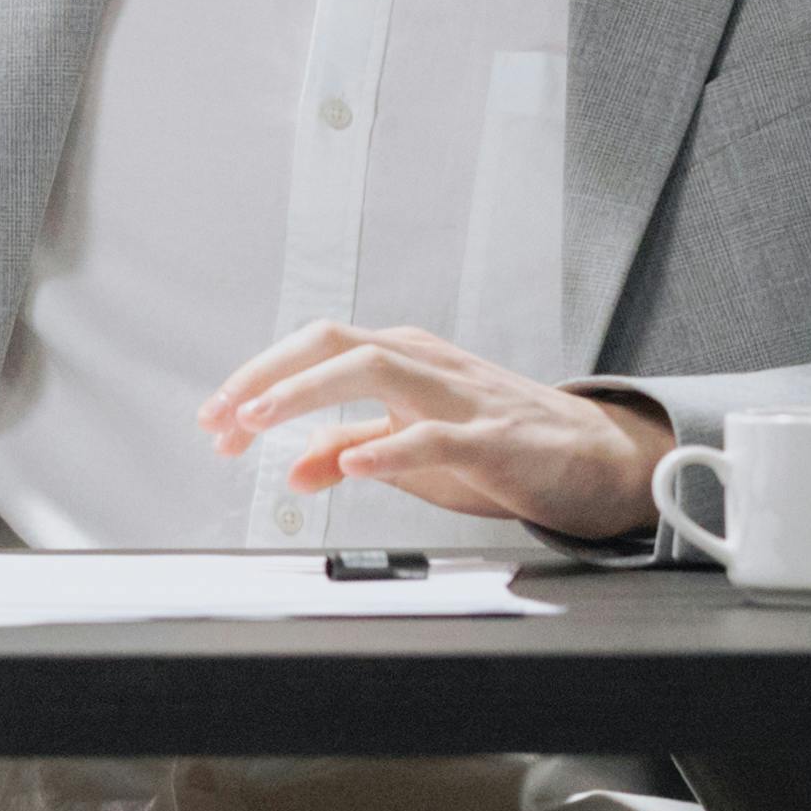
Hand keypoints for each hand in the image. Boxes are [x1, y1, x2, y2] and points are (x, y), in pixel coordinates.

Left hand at [201, 324, 676, 542]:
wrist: (597, 460)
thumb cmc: (502, 448)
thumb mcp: (411, 453)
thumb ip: (352, 451)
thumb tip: (293, 468)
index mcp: (400, 359)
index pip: (313, 351)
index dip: (256, 380)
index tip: (213, 421)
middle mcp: (423, 364)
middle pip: (331, 343)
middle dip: (266, 376)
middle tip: (221, 417)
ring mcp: (458, 397)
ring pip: (373, 369)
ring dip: (307, 393)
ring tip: (260, 422)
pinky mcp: (491, 438)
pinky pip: (434, 436)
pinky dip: (388, 446)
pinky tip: (351, 462)